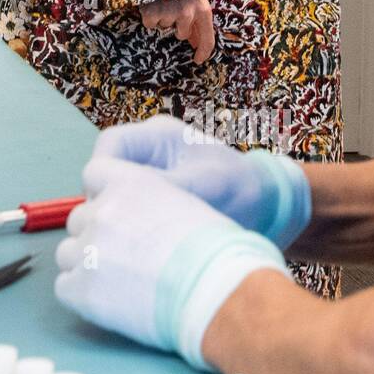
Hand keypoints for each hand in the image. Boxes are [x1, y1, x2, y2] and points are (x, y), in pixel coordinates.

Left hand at [54, 157, 287, 367]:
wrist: (220, 293)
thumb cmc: (217, 250)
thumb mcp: (187, 201)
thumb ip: (151, 197)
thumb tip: (135, 210)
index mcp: (127, 182)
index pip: (93, 175)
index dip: (104, 195)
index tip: (120, 214)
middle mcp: (101, 211)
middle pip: (80, 218)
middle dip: (98, 234)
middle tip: (128, 256)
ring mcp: (87, 251)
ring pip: (68, 252)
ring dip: (88, 264)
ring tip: (122, 282)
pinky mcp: (81, 290)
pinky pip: (65, 287)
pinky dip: (83, 295)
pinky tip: (112, 302)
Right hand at [92, 115, 311, 248]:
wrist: (272, 206)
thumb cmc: (242, 190)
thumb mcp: (203, 187)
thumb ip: (160, 189)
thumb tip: (118, 202)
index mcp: (158, 134)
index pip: (108, 148)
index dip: (102, 177)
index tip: (112, 207)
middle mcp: (149, 148)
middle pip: (106, 170)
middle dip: (110, 199)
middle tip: (124, 228)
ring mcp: (152, 169)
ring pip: (115, 190)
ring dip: (122, 213)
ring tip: (139, 235)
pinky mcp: (157, 192)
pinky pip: (131, 204)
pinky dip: (135, 222)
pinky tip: (149, 239)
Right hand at [140, 0, 214, 63]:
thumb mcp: (194, 2)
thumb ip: (198, 23)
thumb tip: (197, 45)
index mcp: (203, 10)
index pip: (208, 39)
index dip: (204, 52)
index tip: (198, 61)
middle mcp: (188, 13)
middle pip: (182, 35)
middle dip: (177, 26)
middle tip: (173, 8)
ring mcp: (170, 13)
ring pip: (165, 27)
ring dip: (163, 18)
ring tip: (163, 2)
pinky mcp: (153, 13)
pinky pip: (150, 24)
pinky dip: (150, 17)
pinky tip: (152, 4)